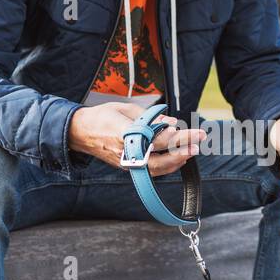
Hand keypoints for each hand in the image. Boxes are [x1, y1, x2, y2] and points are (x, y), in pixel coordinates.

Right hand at [69, 102, 206, 175]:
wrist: (80, 133)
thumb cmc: (102, 117)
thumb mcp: (125, 110)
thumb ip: (150, 118)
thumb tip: (172, 123)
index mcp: (124, 133)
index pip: (156, 138)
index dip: (176, 137)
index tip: (192, 132)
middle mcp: (126, 152)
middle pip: (160, 157)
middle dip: (182, 150)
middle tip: (198, 142)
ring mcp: (127, 163)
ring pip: (157, 169)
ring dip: (178, 160)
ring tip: (192, 149)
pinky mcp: (128, 167)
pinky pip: (152, 170)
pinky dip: (168, 165)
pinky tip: (178, 156)